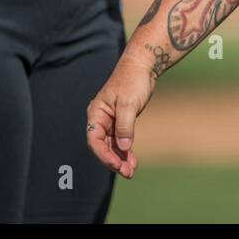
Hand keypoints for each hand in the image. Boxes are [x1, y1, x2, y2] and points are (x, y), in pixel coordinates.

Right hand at [86, 53, 158, 178]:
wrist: (143, 66)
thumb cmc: (133, 81)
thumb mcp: (129, 104)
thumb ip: (125, 126)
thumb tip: (123, 148)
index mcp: (96, 112)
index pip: (94, 139)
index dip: (104, 154)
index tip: (116, 164)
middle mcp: (100, 118)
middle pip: (102, 145)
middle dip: (113, 160)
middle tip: (127, 172)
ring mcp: (110, 121)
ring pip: (112, 145)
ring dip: (120, 158)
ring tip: (131, 171)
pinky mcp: (121, 122)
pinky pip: (120, 141)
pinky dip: (125, 151)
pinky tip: (132, 161)